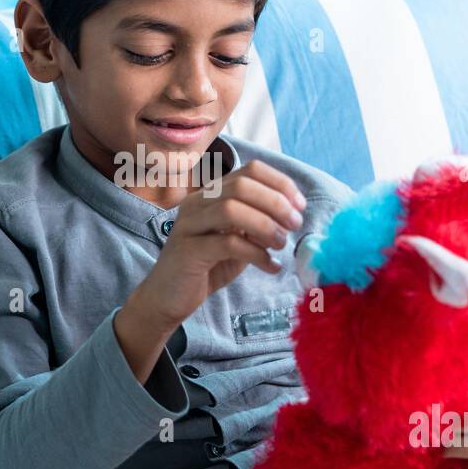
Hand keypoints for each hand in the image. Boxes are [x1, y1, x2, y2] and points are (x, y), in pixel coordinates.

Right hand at [122, 159, 305, 334]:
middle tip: (294, 224)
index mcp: (211, 194)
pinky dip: (256, 254)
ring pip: (231, 209)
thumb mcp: (237, 241)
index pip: (250, 170)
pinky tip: (270, 266)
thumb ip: (258, 226)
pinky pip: (226, 244)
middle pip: (242, 186)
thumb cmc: (205, 267)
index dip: (280, 183)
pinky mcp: (187, 251)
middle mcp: (197, 203)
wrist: (168, 297)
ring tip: (281, 244)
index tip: (299, 205)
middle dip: (276, 202)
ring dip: (265, 225)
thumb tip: (289, 215)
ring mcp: (189, 225)